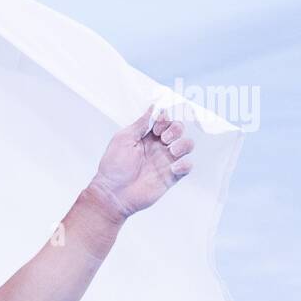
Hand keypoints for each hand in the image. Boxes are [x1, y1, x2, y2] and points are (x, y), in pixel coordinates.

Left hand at [89, 104, 193, 218]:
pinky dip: (185, 164)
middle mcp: (158, 147)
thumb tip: (154, 107)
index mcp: (146, 137)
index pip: (164, 121)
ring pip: (187, 145)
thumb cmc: (113, 166)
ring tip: (171, 149)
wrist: (113, 193)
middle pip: (178, 130)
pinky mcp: (171, 176)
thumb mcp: (123, 139)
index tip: (156, 126)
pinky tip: (173, 167)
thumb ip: (140, 123)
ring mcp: (165, 161)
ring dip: (183, 144)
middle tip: (164, 137)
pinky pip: (187, 167)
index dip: (164, 119)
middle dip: (175, 129)